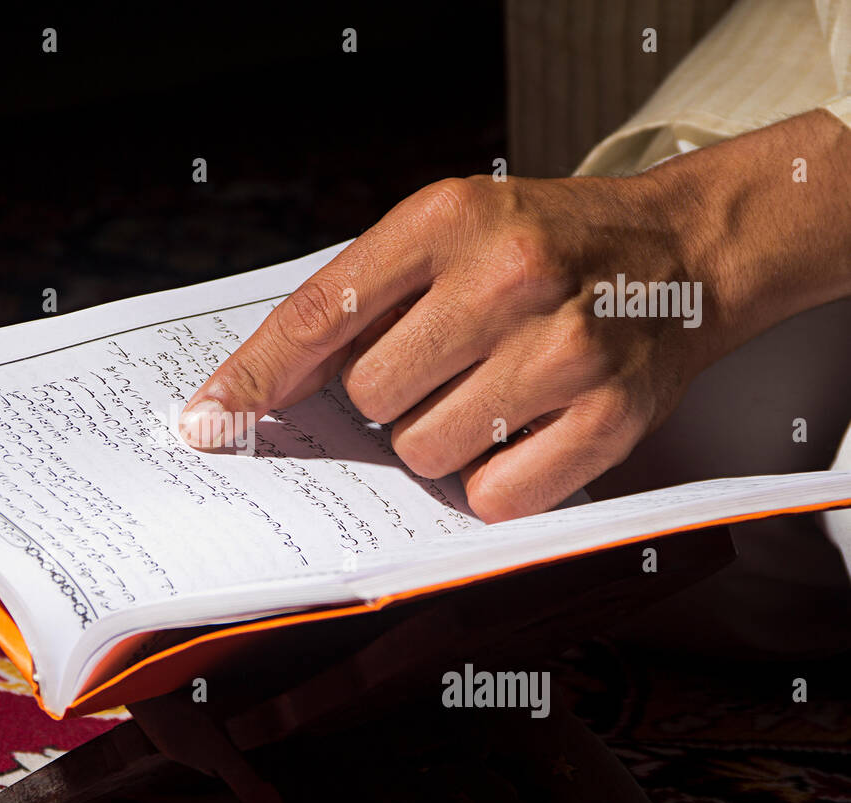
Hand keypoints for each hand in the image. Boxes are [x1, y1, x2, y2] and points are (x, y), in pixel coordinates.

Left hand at [179, 109, 850, 521]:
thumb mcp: (450, 230)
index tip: (208, 420)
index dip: (253, 376)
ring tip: (488, 394)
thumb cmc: (544, 246)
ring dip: (437, 440)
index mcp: (449, 219)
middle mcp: (507, 276)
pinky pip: (494, 496)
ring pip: (424, 453)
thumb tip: (260, 390)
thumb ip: (363, 296)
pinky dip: (490, 481)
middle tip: (438, 368)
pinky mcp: (609, 418)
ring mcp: (563, 350)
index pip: (322, 312)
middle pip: (371, 397)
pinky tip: (519, 434)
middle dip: (387, 399)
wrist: (682, 253)